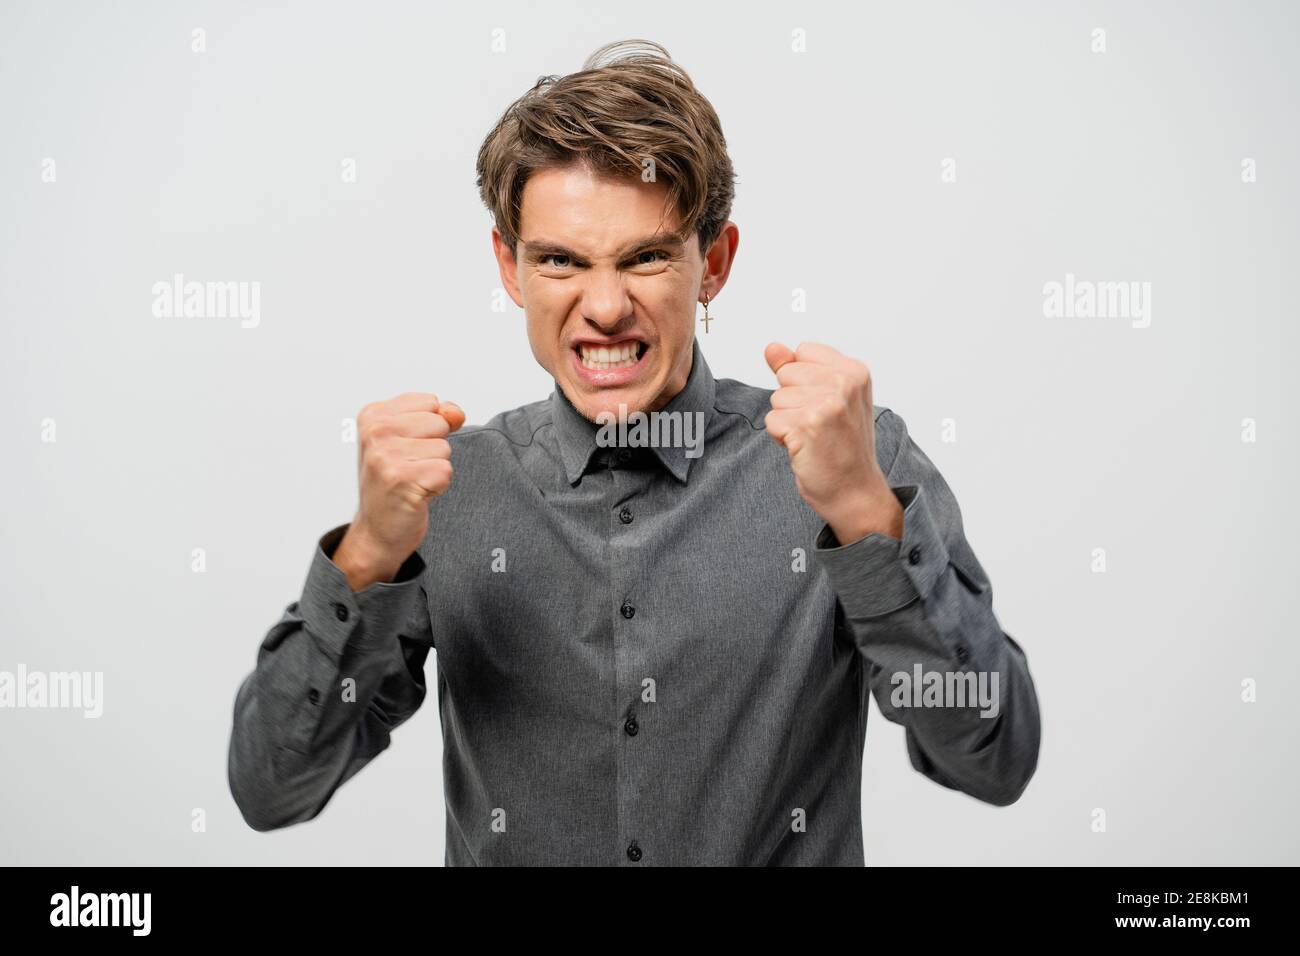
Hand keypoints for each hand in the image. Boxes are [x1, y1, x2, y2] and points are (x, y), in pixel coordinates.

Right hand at [333, 393, 465, 589]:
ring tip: (412, 481)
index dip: (428, 429)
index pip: (430, 403)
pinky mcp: (402, 480)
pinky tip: (416, 494)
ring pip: (444, 448)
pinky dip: (438, 486)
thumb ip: (438, 416)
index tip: (406, 449)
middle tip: (409, 468)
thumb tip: (456, 413)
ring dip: (435, 469)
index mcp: (373, 415)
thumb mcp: (410, 440)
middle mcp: (375, 432)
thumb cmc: (395, 481)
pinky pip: (445, 471)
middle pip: (439, 423)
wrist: (377, 530)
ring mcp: (385, 457)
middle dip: (433, 448)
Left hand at [763, 341, 901, 544]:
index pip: (802, 352)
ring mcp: (827, 404)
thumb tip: (771, 348)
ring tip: (813, 438)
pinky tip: (805, 449)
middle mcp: (844, 383)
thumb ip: (797, 368)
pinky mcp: (808, 426)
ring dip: (787, 422)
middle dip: (792, 401)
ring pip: (777, 399)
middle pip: (786, 374)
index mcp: (855, 371)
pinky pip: (772, 421)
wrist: (856, 492)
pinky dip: (782, 438)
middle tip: (818, 425)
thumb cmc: (843, 447)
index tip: (824, 405)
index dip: (803, 381)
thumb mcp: (828, 398)